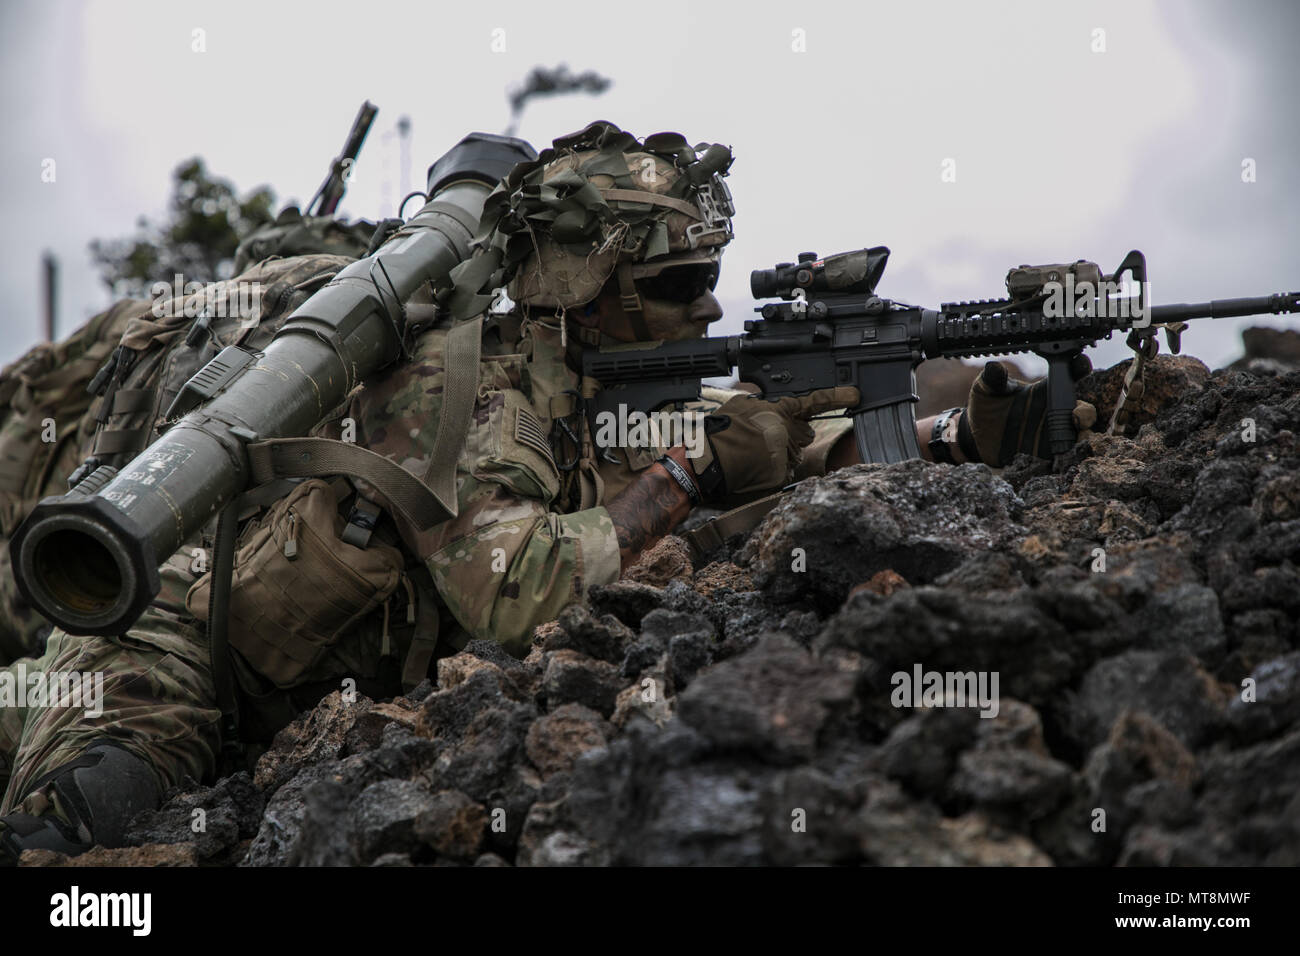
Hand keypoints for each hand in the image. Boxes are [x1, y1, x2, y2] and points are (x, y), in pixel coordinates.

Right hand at [691, 386, 859, 498]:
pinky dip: (774, 470)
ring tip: (755, 453)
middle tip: (766, 437)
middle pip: (804, 433)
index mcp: (781, 410)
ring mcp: (787, 454)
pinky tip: (756, 466)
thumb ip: (766, 404)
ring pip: (795, 453)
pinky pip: (785, 471)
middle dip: (791, 434)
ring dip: (781, 453)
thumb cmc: (721, 430)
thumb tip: (773, 406)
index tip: (855, 395)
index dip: (838, 396)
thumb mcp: (743, 404)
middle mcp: (788, 432)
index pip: (815, 401)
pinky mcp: (781, 474)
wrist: (708, 460)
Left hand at [965, 359, 1096, 465]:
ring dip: (1083, 437)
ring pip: (1081, 436)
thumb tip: (994, 367)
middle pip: (1084, 412)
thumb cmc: (984, 408)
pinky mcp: (1047, 456)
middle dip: (1086, 414)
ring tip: (1075, 439)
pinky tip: (1063, 457)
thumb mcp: (985, 390)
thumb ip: (992, 379)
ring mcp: (1053, 436)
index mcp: (1044, 392)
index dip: (1079, 368)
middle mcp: (1053, 413)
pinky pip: (1066, 458)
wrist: (975, 438)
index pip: (1067, 377)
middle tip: (1076, 417)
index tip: (1080, 365)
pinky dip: (1070, 457)